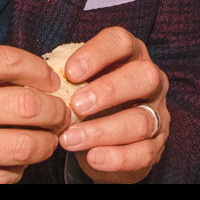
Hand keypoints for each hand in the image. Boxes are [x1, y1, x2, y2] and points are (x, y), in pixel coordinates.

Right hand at [0, 44, 69, 182]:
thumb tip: (23, 78)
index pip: (13, 62)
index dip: (42, 72)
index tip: (50, 80)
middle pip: (29, 108)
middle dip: (55, 111)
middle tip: (61, 113)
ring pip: (23, 148)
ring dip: (43, 144)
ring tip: (45, 139)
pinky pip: (2, 177)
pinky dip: (16, 170)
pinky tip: (12, 162)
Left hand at [56, 27, 168, 183]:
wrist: (108, 137)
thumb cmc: (90, 99)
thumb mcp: (82, 82)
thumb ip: (69, 78)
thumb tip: (41, 83)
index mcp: (131, 54)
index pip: (121, 42)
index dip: (97, 54)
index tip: (70, 71)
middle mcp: (151, 79)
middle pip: (144, 76)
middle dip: (109, 91)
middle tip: (76, 106)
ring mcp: (158, 112)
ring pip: (142, 120)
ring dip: (104, 131)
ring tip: (70, 139)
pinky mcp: (157, 144)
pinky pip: (144, 152)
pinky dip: (117, 157)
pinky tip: (92, 157)